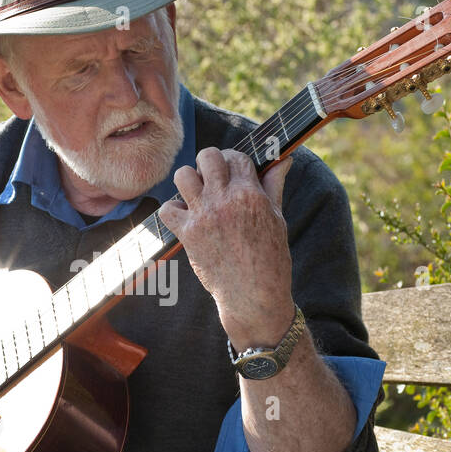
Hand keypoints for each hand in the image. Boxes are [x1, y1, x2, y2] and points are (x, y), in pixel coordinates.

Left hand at [158, 148, 295, 348]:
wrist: (253, 295)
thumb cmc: (270, 257)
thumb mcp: (277, 217)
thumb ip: (274, 184)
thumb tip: (283, 158)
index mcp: (250, 194)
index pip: (236, 156)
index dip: (232, 159)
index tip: (231, 168)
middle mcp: (225, 200)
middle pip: (207, 156)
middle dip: (209, 162)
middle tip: (212, 177)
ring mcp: (204, 216)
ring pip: (183, 175)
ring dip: (188, 180)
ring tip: (196, 194)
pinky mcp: (188, 234)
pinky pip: (167, 209)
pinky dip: (172, 210)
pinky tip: (185, 217)